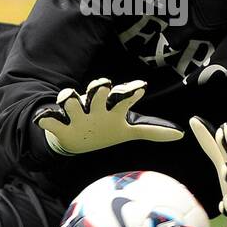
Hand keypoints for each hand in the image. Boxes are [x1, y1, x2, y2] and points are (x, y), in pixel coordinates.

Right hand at [34, 78, 183, 155]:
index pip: (123, 96)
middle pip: (97, 90)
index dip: (131, 92)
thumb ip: (151, 131)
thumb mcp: (127, 130)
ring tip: (69, 99)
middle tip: (104, 87)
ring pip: (71, 100)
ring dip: (70, 99)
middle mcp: (93, 107)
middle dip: (100, 88)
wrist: (74, 139)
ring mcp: (75, 114)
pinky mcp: (58, 124)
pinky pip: (50, 119)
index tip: (141, 88)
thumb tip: (181, 136)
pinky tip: (45, 119)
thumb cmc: (103, 129)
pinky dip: (46, 119)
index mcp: (111, 108)